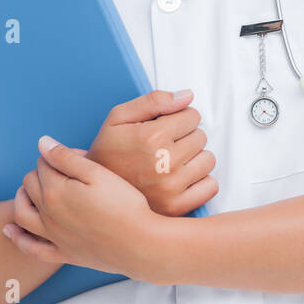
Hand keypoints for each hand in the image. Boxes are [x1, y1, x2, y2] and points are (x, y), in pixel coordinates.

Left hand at [4, 136, 161, 278]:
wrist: (140, 243)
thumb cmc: (124, 204)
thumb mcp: (98, 173)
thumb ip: (66, 157)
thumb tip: (42, 143)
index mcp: (55, 191)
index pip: (43, 163)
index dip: (58, 155)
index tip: (78, 156)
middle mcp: (47, 214)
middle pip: (30, 185)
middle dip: (41, 172)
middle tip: (66, 169)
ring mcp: (52, 236)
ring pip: (22, 213)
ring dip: (21, 197)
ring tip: (29, 189)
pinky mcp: (62, 253)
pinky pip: (30, 247)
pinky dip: (16, 237)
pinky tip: (10, 229)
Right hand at [87, 90, 217, 216]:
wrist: (93, 194)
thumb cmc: (107, 153)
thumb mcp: (119, 118)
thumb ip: (154, 101)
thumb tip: (187, 96)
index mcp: (152, 137)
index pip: (193, 116)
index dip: (179, 118)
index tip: (164, 128)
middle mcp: (165, 163)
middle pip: (201, 136)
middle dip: (186, 137)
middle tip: (164, 147)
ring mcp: (172, 187)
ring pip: (208, 159)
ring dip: (194, 158)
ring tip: (170, 163)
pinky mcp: (177, 206)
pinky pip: (210, 186)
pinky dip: (200, 181)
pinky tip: (179, 179)